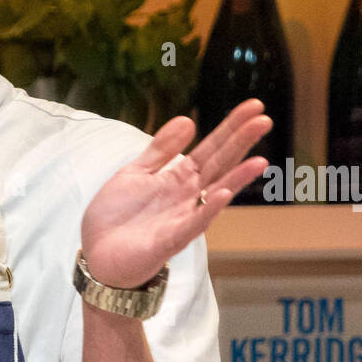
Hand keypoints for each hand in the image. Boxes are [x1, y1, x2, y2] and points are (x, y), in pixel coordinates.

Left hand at [80, 101, 270, 288]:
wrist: (96, 255)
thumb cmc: (117, 217)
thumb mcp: (136, 173)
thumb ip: (161, 149)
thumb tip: (188, 120)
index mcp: (178, 179)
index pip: (210, 149)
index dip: (231, 128)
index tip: (254, 106)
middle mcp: (186, 198)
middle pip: (218, 166)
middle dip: (240, 143)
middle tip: (265, 119)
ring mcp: (180, 219)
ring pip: (214, 196)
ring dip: (237, 179)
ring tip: (260, 161)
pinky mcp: (167, 242)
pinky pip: (191, 225)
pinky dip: (207, 211)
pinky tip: (223, 194)